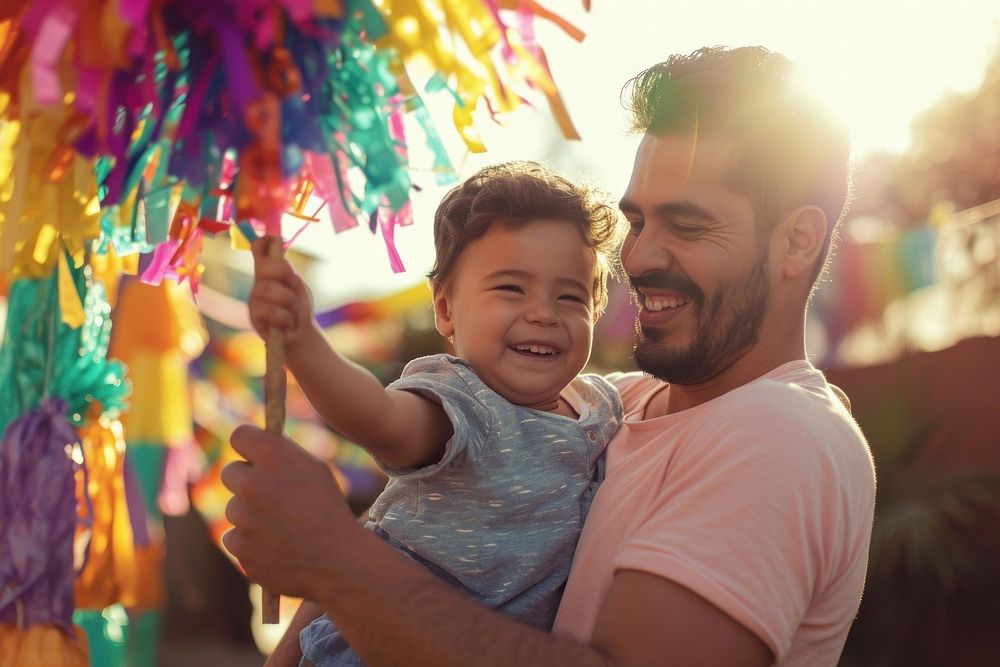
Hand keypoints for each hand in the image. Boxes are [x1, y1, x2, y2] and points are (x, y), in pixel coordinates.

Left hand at [221, 425, 358, 599]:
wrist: (337, 562)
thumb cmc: (329, 512)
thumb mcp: (316, 472)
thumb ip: (285, 456)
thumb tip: (262, 445)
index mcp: (275, 458)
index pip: (240, 436)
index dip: (249, 444)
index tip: (254, 453)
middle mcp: (254, 484)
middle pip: (230, 472)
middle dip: (246, 480)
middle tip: (269, 493)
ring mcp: (242, 517)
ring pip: (234, 508)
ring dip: (250, 513)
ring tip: (282, 526)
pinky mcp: (238, 545)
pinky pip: (234, 536)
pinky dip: (249, 540)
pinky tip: (275, 545)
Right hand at [248, 240, 314, 347]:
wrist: (300, 337)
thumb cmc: (298, 311)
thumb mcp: (297, 287)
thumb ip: (286, 270)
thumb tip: (275, 243)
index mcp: (270, 272)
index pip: (259, 250)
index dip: (264, 241)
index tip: (274, 238)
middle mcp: (259, 282)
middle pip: (264, 266)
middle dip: (285, 275)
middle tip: (295, 289)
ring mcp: (254, 298)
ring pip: (268, 289)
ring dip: (288, 301)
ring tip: (293, 313)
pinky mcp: (253, 315)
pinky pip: (269, 310)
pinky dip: (285, 317)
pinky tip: (288, 324)